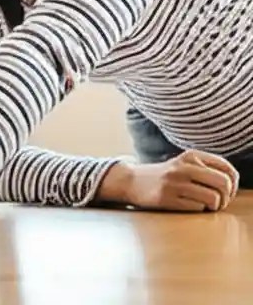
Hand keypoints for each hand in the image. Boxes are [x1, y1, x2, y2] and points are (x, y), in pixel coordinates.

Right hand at [98, 150, 238, 211]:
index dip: (233, 183)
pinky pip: (197, 208)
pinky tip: (189, 205)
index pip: (227, 169)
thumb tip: (232, 185)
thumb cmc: (165, 176)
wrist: (131, 180)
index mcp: (191, 156)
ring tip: (205, 205)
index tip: (225, 190)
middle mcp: (183, 167)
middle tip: (218, 201)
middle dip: (226, 197)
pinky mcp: (167, 198)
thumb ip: (207, 168)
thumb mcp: (185, 164)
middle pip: (224, 184)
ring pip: (213, 198)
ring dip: (213, 206)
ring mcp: (174, 182)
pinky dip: (198, 209)